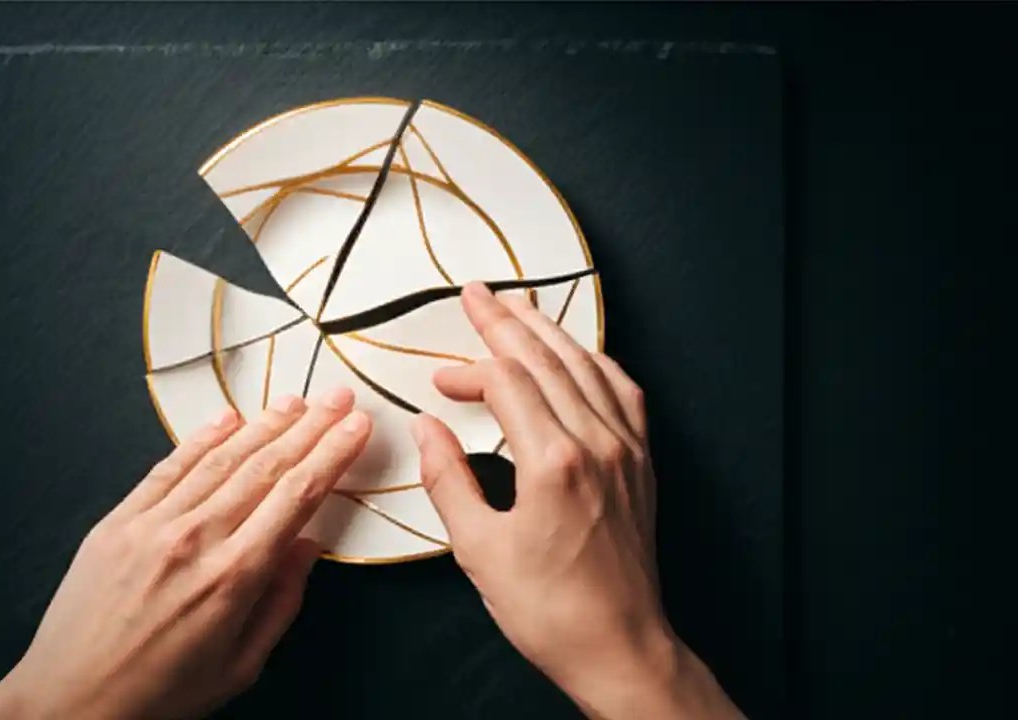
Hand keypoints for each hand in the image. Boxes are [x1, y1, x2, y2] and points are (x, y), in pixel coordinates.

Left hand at [0, 387, 369, 719]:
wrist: (70, 702)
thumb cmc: (160, 695)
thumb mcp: (241, 667)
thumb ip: (281, 602)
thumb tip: (308, 545)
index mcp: (233, 577)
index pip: (297, 496)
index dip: (332, 455)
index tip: (358, 427)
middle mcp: (195, 540)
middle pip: (266, 466)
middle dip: (310, 428)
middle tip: (338, 398)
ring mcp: (152, 525)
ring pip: (220, 459)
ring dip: (264, 425)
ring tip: (295, 402)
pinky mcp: (117, 521)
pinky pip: (168, 468)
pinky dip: (201, 440)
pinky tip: (227, 419)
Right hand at [412, 283, 740, 719]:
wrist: (619, 646)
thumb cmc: (552, 610)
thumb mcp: (479, 550)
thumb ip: (449, 480)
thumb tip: (426, 430)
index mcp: (554, 462)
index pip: (507, 383)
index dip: (469, 369)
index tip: (441, 378)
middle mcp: (597, 443)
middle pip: (548, 359)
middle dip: (507, 322)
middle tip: (478, 294)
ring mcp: (627, 449)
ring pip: (587, 366)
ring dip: (550, 332)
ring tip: (521, 307)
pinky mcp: (642, 463)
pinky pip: (623, 391)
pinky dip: (596, 362)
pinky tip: (581, 356)